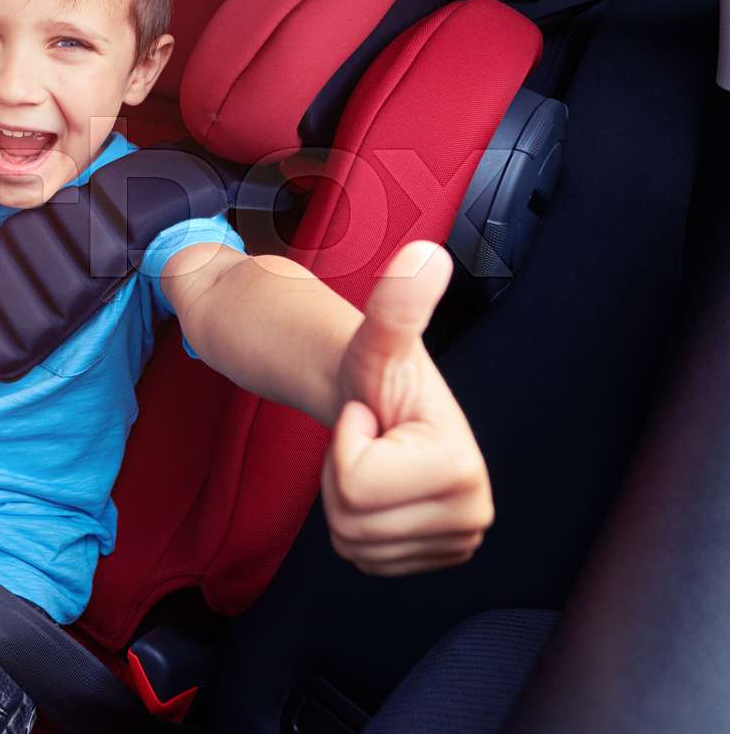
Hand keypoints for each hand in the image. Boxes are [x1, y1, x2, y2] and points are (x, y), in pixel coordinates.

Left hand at [322, 241, 493, 574]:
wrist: (381, 404)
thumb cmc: (377, 372)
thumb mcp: (378, 337)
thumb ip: (398, 302)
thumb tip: (425, 255)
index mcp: (462, 471)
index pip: (356, 488)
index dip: (347, 446)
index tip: (373, 419)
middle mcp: (472, 517)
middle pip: (353, 524)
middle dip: (342, 476)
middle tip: (369, 440)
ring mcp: (453, 545)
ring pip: (352, 544)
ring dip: (345, 498)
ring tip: (373, 458)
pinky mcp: (431, 559)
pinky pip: (359, 559)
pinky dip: (354, 523)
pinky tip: (378, 487)